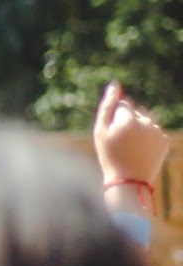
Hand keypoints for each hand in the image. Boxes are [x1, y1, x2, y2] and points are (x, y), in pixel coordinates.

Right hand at [94, 82, 168, 210]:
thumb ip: (107, 106)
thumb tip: (114, 85)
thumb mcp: (100, 131)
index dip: (114, 118)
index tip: (111, 133)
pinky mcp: (165, 140)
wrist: (128, 181)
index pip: (122, 104)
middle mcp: (146, 121)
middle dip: (126, 121)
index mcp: (129, 118)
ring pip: (144, 121)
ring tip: (129, 148)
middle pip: (134, 111)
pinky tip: (139, 150)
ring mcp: (157, 131)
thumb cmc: (109, 155)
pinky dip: (146, 137)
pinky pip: (153, 131)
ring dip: (137, 128)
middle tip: (119, 143)